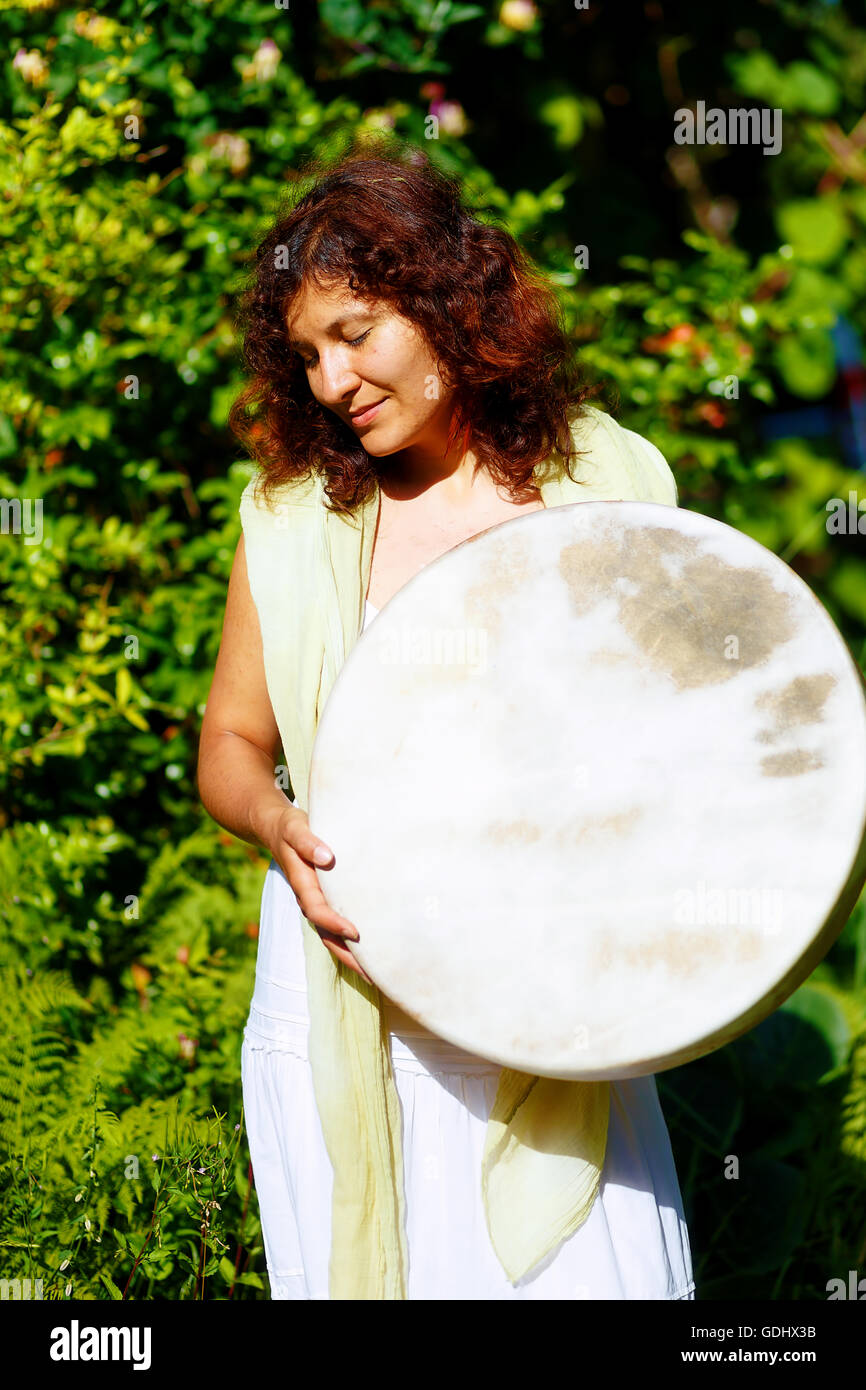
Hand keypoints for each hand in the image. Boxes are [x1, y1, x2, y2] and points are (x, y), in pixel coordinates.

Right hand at [259, 804, 373, 985]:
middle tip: (371, 973)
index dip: (334, 923)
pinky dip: (349, 942)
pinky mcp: (324, 900)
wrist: (276, 828)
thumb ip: (308, 842)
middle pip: (326, 934)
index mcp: (302, 884)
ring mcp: (315, 902)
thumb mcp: (296, 828)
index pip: (318, 910)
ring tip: (374, 974)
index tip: (355, 933)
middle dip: (346, 955)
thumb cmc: (289, 827)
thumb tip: (326, 857)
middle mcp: (308, 898)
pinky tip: (370, 952)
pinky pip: (335, 926)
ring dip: (350, 956)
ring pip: (331, 936)